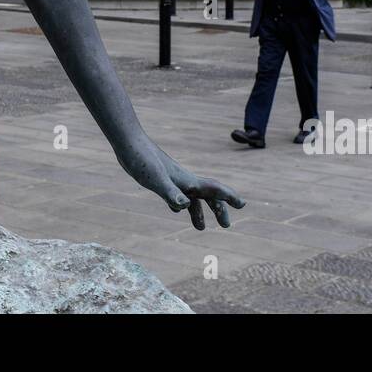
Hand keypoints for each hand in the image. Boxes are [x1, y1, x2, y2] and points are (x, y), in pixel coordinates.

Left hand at [120, 138, 243, 229]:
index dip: (228, 197)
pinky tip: (176, 209)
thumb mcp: (156, 180)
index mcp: (186, 180)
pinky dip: (180, 203)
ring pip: (191, 197)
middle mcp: (182, 180)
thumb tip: (184, 207)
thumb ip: (171, 193)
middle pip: (206, 196)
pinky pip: (176, 194)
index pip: (213, 189)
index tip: (243, 205)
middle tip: (226, 225)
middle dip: (218, 209)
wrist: (128, 144)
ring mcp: (171, 179)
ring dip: (198, 212)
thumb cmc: (142, 160)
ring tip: (201, 228)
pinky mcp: (159, 179)